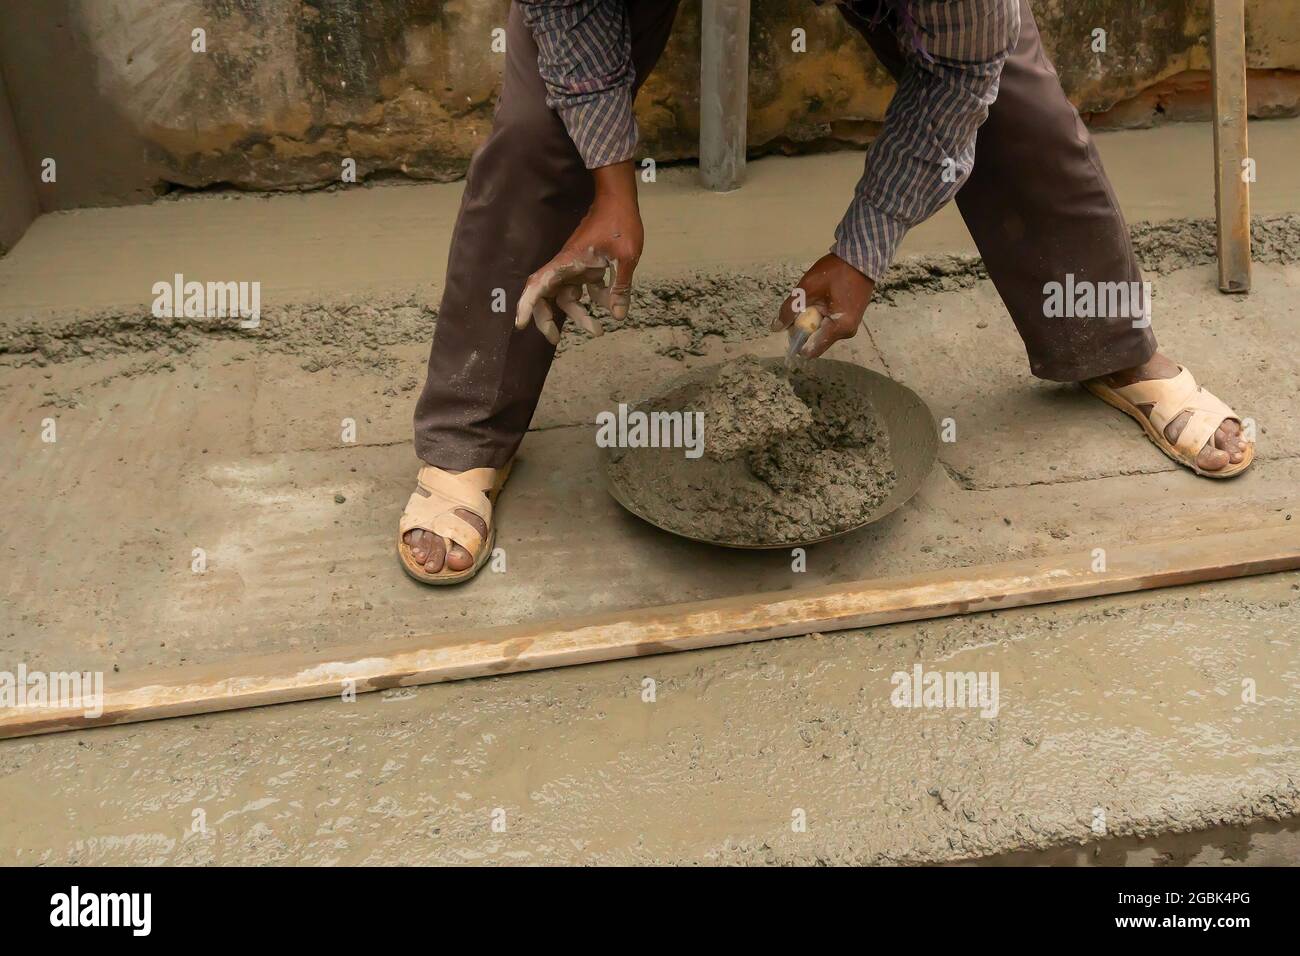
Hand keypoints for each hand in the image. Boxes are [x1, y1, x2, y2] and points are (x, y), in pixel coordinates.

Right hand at [516, 160, 642, 344]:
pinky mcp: (584, 266)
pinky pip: (582, 288)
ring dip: (578, 314)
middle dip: (546, 318)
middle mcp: (565, 266)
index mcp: (568, 262)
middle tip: (555, 339)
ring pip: (566, 296)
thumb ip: (620, 287)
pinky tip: (610, 305)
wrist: (618, 199)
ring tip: (598, 330)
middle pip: (545, 295)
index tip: (520, 324)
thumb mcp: (626, 256)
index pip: (539, 284)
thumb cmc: (620, 222)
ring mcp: (574, 267)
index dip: (526, 304)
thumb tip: (617, 316)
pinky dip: (593, 299)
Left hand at [772, 253, 874, 357]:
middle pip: (816, 341)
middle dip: (803, 329)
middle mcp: (846, 332)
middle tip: (799, 308)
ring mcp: (850, 326)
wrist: (862, 257)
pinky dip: (820, 316)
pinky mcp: (850, 318)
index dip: (796, 342)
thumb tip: (776, 327)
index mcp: (839, 328)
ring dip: (811, 321)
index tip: (788, 328)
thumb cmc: (836, 271)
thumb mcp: (808, 288)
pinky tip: (820, 300)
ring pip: (822, 332)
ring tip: (812, 300)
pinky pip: (829, 324)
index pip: (812, 350)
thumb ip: (790, 309)